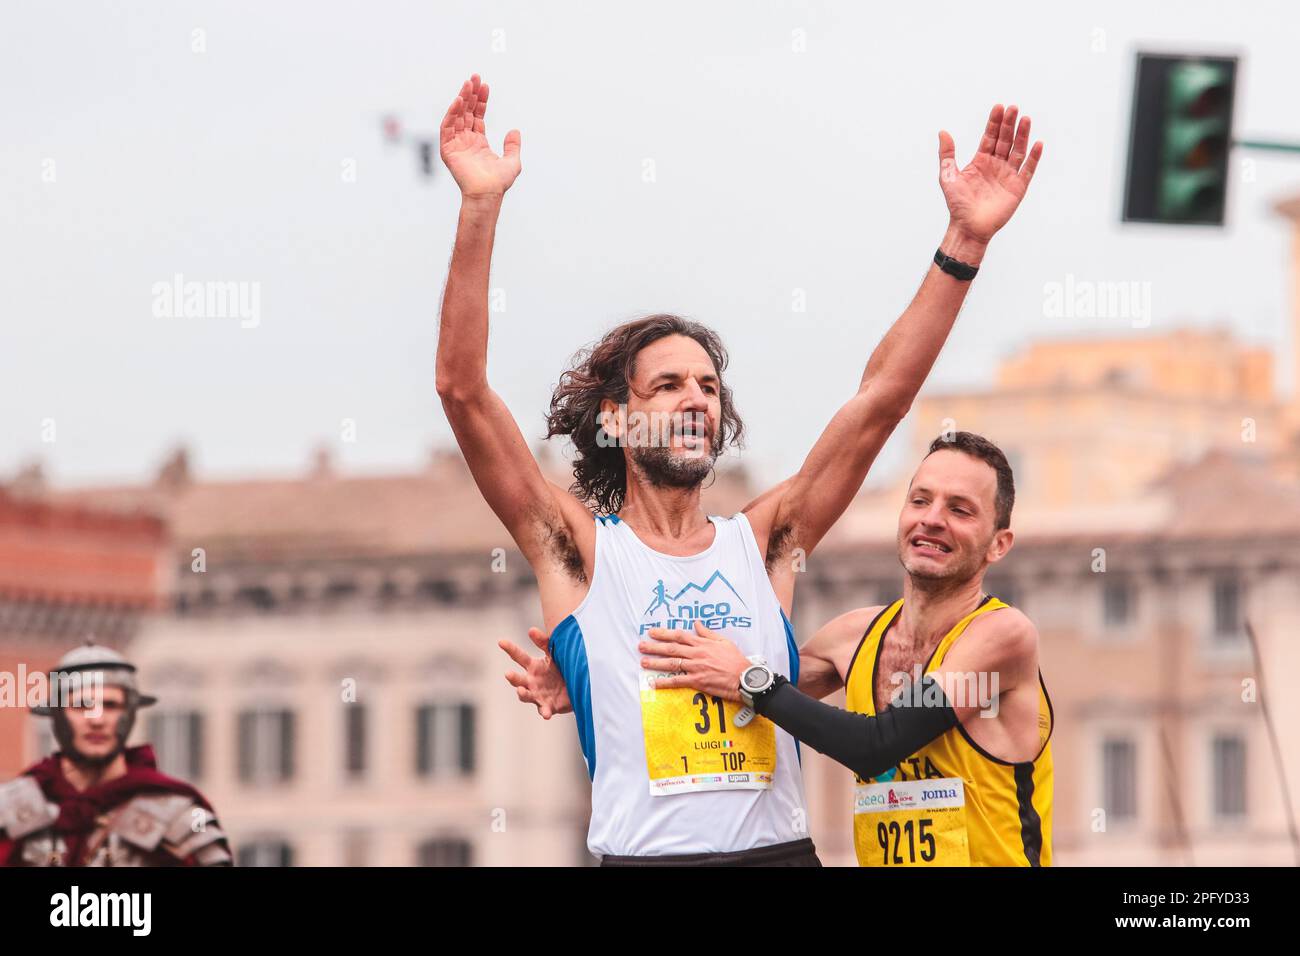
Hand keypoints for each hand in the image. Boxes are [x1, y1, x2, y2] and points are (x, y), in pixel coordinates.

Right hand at [440, 73, 521, 198]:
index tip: (485, 86)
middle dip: (471, 94)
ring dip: (461, 99)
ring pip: (457, 116)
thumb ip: (513, 146)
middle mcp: (466, 141)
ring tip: (468, 84)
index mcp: (479, 143)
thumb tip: (515, 131)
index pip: (477, 116)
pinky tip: (458, 101)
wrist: (488, 194)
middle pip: (466, 112)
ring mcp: (456, 145)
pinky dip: (451, 113)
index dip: (481, 101)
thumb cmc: (499, 183)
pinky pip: (447, 127)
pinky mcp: (448, 149)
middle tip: (475, 77)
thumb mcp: (513, 161)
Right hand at [500, 627, 570, 718]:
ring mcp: (538, 695)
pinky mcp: (548, 707)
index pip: (518, 656)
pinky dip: (544, 712)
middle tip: (508, 673)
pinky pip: (544, 710)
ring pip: (526, 696)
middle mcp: (532, 681)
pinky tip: (545, 714)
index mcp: (533, 667)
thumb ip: (543, 642)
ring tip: (521, 691)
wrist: (576, 687)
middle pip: (518, 680)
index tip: (501, 641)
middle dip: (513, 678)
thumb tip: (530, 629)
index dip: (510, 648)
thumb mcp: (554, 654)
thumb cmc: (561, 668)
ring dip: (523, 694)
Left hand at [638, 622, 751, 701]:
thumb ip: (707, 633)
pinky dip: (665, 682)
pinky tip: (654, 683)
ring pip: (671, 663)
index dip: (664, 633)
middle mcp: (696, 654)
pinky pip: (678, 681)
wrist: (745, 677)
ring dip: (655, 663)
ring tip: (643, 662)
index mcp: (702, 643)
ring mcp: (696, 668)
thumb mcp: (723, 641)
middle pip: (671, 648)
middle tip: (640, 646)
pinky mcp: (697, 681)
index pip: (679, 636)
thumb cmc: (736, 660)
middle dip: (654, 647)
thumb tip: (696, 623)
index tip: (652, 632)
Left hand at [938, 104, 1043, 245]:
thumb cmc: (957, 204)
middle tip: (1013, 108)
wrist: (967, 227)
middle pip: (1005, 140)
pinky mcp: (1017, 188)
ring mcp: (1007, 175)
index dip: (994, 122)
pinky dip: (1033, 158)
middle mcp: (996, 165)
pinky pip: (1027, 170)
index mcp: (981, 161)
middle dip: (1009, 124)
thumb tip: (943, 132)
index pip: (990, 137)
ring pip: (1018, 151)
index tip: (999, 107)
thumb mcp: (948, 176)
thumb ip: (947, 154)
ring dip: (1022, 135)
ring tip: (1025, 119)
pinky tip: (1037, 144)